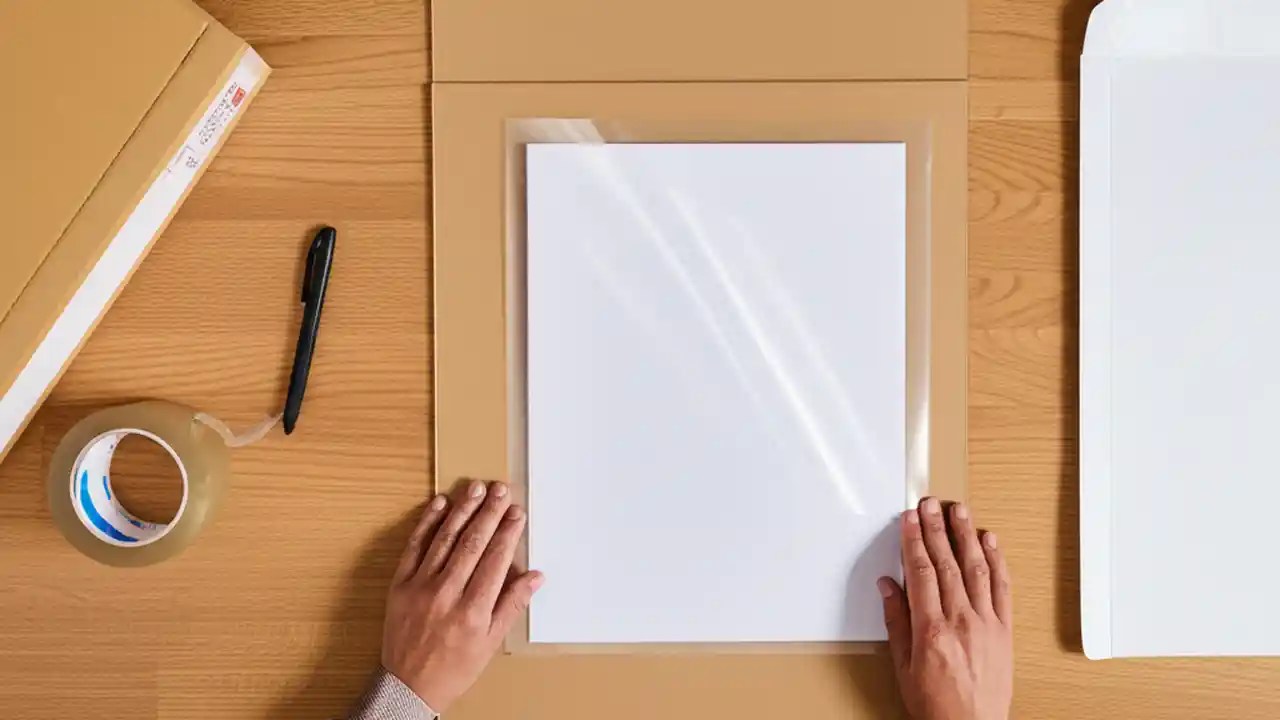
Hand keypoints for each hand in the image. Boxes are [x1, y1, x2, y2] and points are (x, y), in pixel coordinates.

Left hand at [381, 480, 544, 712]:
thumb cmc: (454, 667)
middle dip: (489, 512)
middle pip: (473, 543)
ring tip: (475, 488)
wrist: (409, 686)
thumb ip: (512, 605)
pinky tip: (440, 504)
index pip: (495, 560)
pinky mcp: (399, 584)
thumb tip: (535, 576)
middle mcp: (446, 594)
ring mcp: (420, 586)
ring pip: (445, 538)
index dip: (508, 532)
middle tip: (500, 490)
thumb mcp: (490, 643)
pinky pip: (414, 546)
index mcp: (473, 610)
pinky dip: (427, 523)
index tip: (517, 513)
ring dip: (462, 510)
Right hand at [878, 498, 1012, 719]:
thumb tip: (889, 586)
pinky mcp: (1004, 630)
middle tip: (930, 504)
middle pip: (947, 563)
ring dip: (966, 536)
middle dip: (936, 529)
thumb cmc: (936, 704)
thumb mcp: (903, 666)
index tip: (909, 519)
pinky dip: (996, 561)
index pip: (921, 572)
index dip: (913, 541)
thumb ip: (896, 622)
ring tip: (959, 511)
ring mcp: (987, 623)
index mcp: (931, 629)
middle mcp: (961, 621)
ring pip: (976, 568)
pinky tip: (990, 541)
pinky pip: (1001, 588)